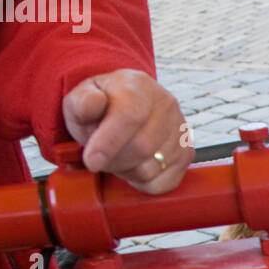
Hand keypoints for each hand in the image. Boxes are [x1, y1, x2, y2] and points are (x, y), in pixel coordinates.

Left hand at [62, 69, 193, 193]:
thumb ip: (82, 102)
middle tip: (99, 159)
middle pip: (142, 147)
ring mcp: (181, 131)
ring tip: (117, 159)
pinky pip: (162, 183)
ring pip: (151, 169)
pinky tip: (133, 167)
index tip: (91, 161)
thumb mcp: (80, 100)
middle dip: (114, 161)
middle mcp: (166, 105)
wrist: (126, 112)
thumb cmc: (101, 109)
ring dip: (126, 172)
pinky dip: (142, 183)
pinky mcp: (187, 154)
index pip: (130, 116)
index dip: (109, 142)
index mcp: (139, 85)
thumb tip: (95, 102)